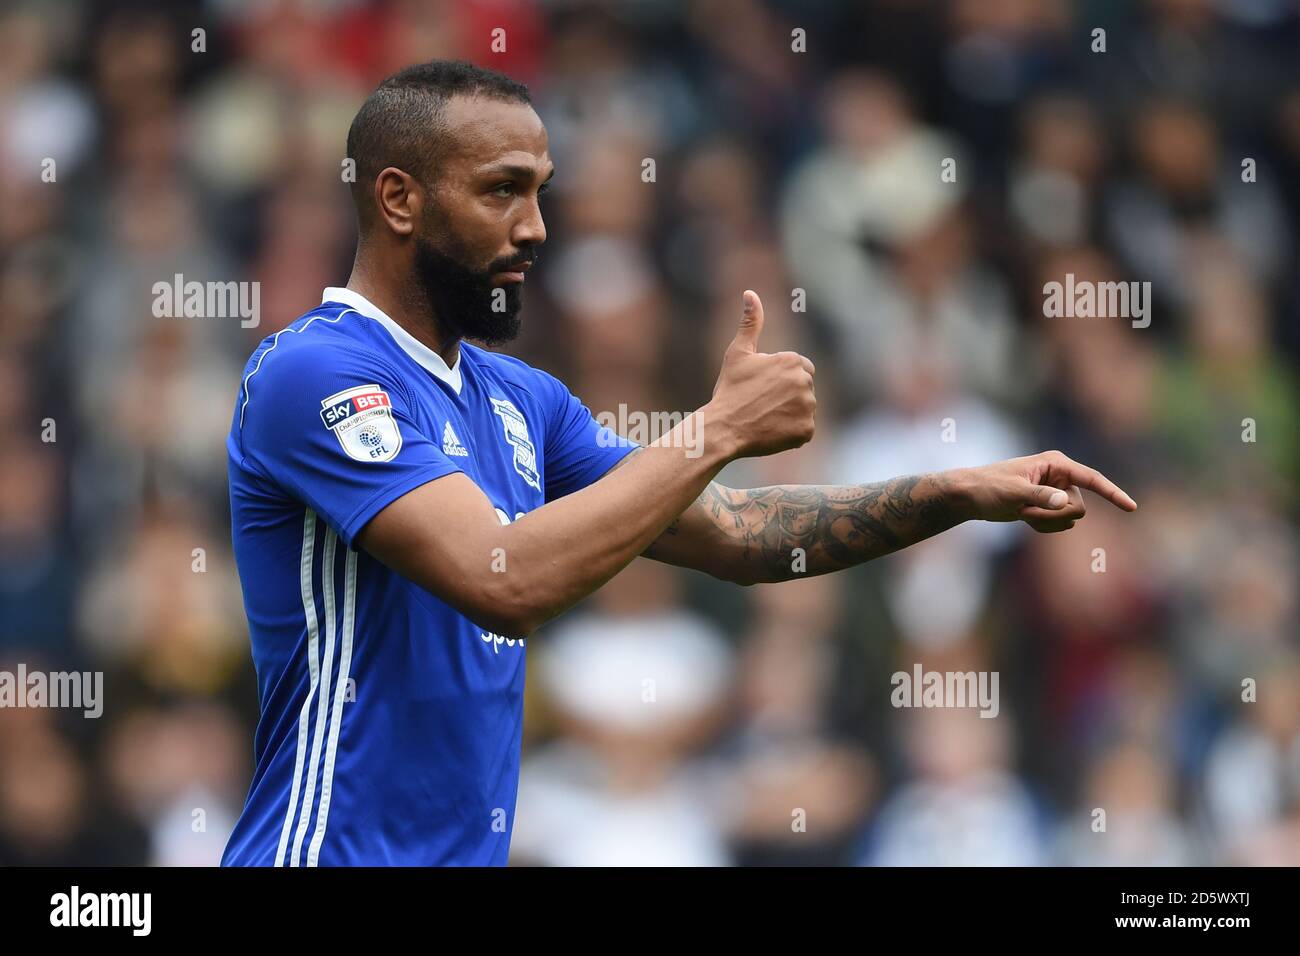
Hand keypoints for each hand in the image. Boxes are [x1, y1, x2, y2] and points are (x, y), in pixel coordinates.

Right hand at [704, 290, 816, 459]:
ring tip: (765, 417)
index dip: (780, 379)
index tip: (762, 388)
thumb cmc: (730, 390)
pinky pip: (804, 429)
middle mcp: (805, 382)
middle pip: (803, 389)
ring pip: (804, 409)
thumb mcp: (738, 353)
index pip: (799, 369)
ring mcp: (808, 407)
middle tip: (762, 404)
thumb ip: (750, 323)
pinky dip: (792, 432)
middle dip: (788, 395)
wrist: (724, 428)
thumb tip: (750, 293)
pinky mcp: (806, 430)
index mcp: (792, 361)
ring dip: (790, 413)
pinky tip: (771, 430)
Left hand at [948, 450, 1137, 532]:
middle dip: (1054, 516)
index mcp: (1056, 463)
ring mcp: (1056, 492)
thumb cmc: (988, 488)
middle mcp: (1061, 476)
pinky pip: (1060, 525)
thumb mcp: (1013, 493)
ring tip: (1022, 511)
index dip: (1113, 494)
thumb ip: (1041, 497)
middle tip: (1025, 510)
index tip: (1132, 508)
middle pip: (1079, 508)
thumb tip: (1066, 502)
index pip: (1092, 479)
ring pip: (1070, 519)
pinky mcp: (1050, 505)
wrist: (970, 496)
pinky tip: (1024, 517)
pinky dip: (1043, 526)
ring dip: (1046, 522)